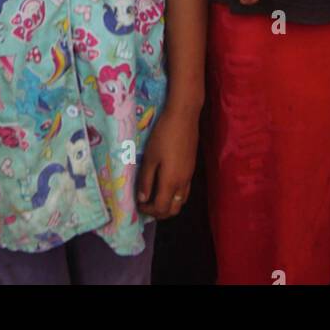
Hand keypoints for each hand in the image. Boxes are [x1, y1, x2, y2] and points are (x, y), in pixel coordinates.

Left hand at [136, 103, 198, 219]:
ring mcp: (189, 176)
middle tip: (146, 205)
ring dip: (168, 205)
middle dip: (159, 212)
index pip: (160, 208)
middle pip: (174, 210)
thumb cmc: (163, 136)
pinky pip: (184, 191)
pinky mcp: (191, 168)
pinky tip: (166, 185)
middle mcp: (183, 184)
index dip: (148, 210)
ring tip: (155, 197)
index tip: (138, 204)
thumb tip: (142, 198)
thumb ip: (146, 180)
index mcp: (171, 182)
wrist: (184, 117)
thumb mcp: (150, 157)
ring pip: (181, 201)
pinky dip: (175, 196)